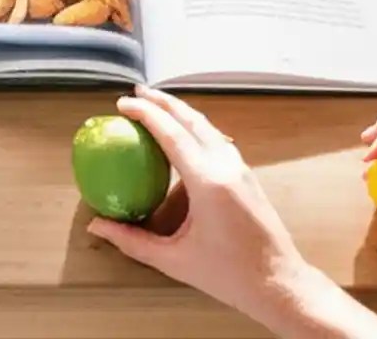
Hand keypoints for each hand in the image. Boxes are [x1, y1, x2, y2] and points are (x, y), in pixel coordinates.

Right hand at [86, 86, 311, 322]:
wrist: (279, 283)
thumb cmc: (228, 275)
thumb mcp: (173, 260)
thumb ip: (132, 240)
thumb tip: (97, 225)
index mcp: (208, 183)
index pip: (172, 135)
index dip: (146, 114)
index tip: (123, 104)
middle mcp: (227, 167)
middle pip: (192, 120)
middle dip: (163, 102)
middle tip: (136, 93)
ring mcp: (240, 169)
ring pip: (208, 127)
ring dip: (181, 113)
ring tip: (156, 107)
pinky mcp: (246, 176)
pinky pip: (217, 142)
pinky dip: (195, 130)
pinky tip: (183, 137)